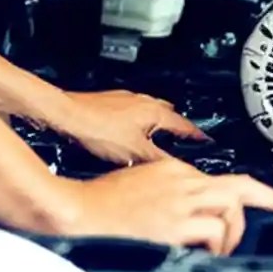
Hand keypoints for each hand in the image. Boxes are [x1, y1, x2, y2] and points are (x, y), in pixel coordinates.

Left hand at [50, 90, 208, 165]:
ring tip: (158, 133)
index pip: (184, 126)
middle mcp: (143, 102)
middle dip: (178, 126)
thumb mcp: (134, 153)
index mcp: (154, 113)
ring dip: (157, 122)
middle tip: (185, 136)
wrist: (67, 115)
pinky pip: (133, 110)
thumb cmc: (97, 130)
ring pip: (150, 110)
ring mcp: (126, 100)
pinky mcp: (110, 102)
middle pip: (169, 114)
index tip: (205, 140)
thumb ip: (158, 160)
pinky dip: (138, 121)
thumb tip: (176, 171)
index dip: (196, 136)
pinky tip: (128, 131)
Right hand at [54, 158, 272, 253]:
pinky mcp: (173, 223)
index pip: (215, 175)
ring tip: (229, 245)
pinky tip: (213, 252)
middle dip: (266, 197)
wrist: (74, 210)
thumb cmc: (95, 202)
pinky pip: (214, 228)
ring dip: (237, 228)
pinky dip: (220, 242)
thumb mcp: (135, 184)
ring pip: (232, 205)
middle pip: (237, 184)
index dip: (237, 192)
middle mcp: (180, 180)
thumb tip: (179, 211)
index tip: (250, 200)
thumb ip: (163, 192)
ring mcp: (178, 201)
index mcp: (170, 169)